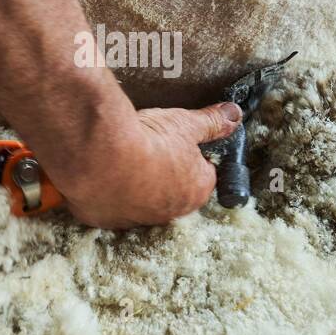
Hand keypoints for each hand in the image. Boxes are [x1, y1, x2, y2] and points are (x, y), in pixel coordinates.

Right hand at [51, 102, 242, 227]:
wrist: (101, 154)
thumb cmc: (150, 140)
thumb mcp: (186, 124)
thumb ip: (212, 122)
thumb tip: (234, 115)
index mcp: (196, 192)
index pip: (204, 175)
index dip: (193, 157)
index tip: (179, 143)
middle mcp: (170, 213)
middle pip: (173, 192)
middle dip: (164, 173)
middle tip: (150, 148)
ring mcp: (136, 219)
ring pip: (140, 201)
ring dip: (135, 185)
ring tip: (123, 157)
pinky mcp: (105, 219)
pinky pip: (110, 206)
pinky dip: (108, 191)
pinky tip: (102, 171)